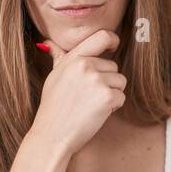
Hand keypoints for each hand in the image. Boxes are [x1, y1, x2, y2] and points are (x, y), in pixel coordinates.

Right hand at [31, 25, 126, 156]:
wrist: (52, 135)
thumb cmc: (53, 108)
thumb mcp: (53, 77)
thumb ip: (59, 58)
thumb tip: (49, 43)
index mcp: (74, 58)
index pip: (101, 36)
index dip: (112, 40)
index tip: (114, 45)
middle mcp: (86, 65)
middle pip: (114, 66)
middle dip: (107, 81)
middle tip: (88, 96)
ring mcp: (97, 80)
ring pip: (120, 81)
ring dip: (112, 93)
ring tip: (92, 104)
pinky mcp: (107, 97)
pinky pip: (122, 97)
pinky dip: (113, 106)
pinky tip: (96, 113)